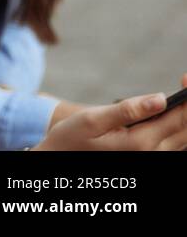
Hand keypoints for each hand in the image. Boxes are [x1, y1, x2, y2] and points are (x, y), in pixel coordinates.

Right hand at [35, 75, 186, 149]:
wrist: (62, 157)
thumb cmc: (73, 136)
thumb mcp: (93, 119)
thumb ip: (128, 110)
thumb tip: (161, 99)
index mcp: (141, 143)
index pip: (178, 118)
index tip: (186, 77)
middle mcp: (153, 154)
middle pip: (186, 128)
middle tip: (186, 80)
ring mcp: (153, 158)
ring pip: (183, 137)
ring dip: (185, 115)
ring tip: (182, 93)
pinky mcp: (149, 157)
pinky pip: (175, 143)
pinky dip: (179, 126)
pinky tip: (172, 112)